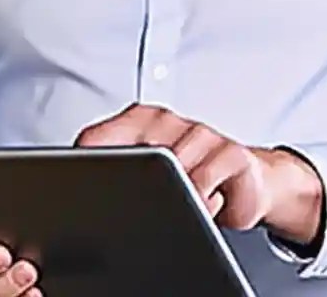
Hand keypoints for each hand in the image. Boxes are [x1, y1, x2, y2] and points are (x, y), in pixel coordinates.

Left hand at [75, 104, 323, 245]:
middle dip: (136, 188)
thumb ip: (119, 175)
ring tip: (187, 201)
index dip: (86, 167)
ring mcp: (200, 133)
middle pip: (134, 160)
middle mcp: (167, 122)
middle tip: (148, 200)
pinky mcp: (231, 152)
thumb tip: (76, 194)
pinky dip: (201, 204)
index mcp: (140, 120)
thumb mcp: (151, 175)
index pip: (96, 140)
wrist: (250, 182)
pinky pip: (202, 186)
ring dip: (177, 200)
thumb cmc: (192, 178)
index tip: (81, 188)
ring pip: (171, 176)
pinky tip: (208, 201)